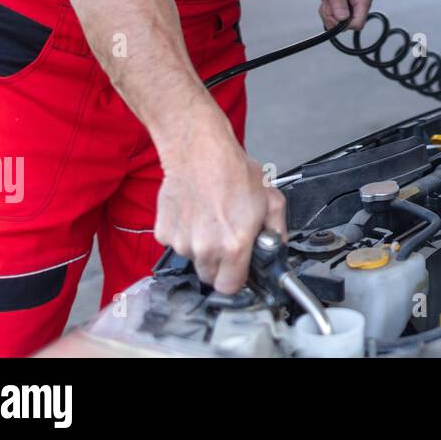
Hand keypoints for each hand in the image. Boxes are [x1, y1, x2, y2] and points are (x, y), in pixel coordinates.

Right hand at [154, 117, 286, 293]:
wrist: (201, 152)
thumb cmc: (234, 171)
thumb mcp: (271, 200)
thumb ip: (276, 230)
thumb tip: (276, 246)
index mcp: (234, 246)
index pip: (230, 287)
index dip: (236, 280)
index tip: (237, 270)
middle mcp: (206, 249)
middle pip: (210, 276)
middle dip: (219, 264)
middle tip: (225, 239)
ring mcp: (182, 242)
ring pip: (192, 259)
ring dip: (201, 247)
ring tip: (210, 219)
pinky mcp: (164, 232)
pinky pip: (175, 244)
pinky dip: (184, 234)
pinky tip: (194, 213)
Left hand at [314, 0, 373, 29]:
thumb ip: (338, 1)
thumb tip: (343, 18)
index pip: (359, 23)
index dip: (344, 23)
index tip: (335, 12)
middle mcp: (361, 6)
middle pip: (348, 26)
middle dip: (334, 17)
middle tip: (329, 3)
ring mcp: (352, 10)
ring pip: (339, 26)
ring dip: (328, 16)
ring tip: (328, 1)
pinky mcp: (344, 12)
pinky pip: (334, 23)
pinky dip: (327, 15)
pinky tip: (328, 4)